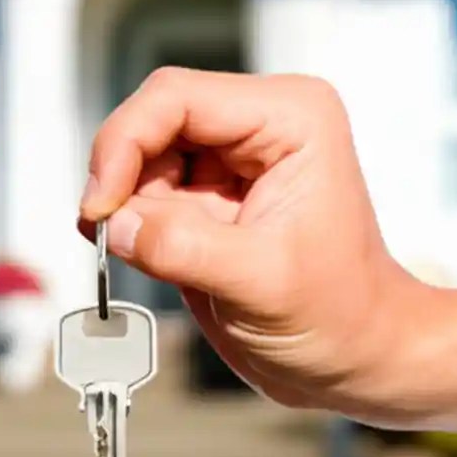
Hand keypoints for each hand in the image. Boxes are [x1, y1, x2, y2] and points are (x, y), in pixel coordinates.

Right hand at [80, 68, 433, 416]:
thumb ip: (182, 247)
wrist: (356, 358)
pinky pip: (146, 193)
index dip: (124, 143)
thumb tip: (111, 224)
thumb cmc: (338, 316)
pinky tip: (144, 254)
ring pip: (141, 158)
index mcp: (289, 118)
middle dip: (121, 178)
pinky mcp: (209, 197)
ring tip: (144, 255)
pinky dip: (131, 224)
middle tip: (103, 233)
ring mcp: (231, 160)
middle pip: (151, 121)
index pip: (177, 98)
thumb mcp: (260, 283)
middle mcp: (258, 124)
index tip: (100, 206)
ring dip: (125, 206)